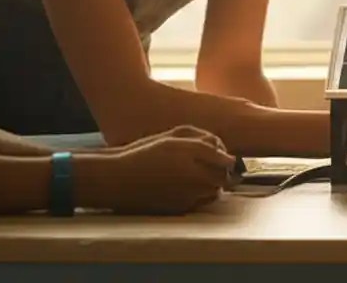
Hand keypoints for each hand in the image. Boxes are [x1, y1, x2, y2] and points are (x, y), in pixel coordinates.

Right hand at [91, 127, 235, 214]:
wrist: (119, 179)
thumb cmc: (143, 153)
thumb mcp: (171, 137)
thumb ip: (198, 138)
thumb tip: (220, 147)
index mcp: (189, 152)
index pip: (223, 158)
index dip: (227, 158)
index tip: (225, 158)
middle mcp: (192, 174)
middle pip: (223, 177)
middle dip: (223, 172)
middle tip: (215, 167)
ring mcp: (187, 194)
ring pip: (214, 191)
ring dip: (213, 184)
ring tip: (201, 178)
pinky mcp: (180, 208)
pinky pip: (201, 202)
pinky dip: (201, 195)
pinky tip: (188, 188)